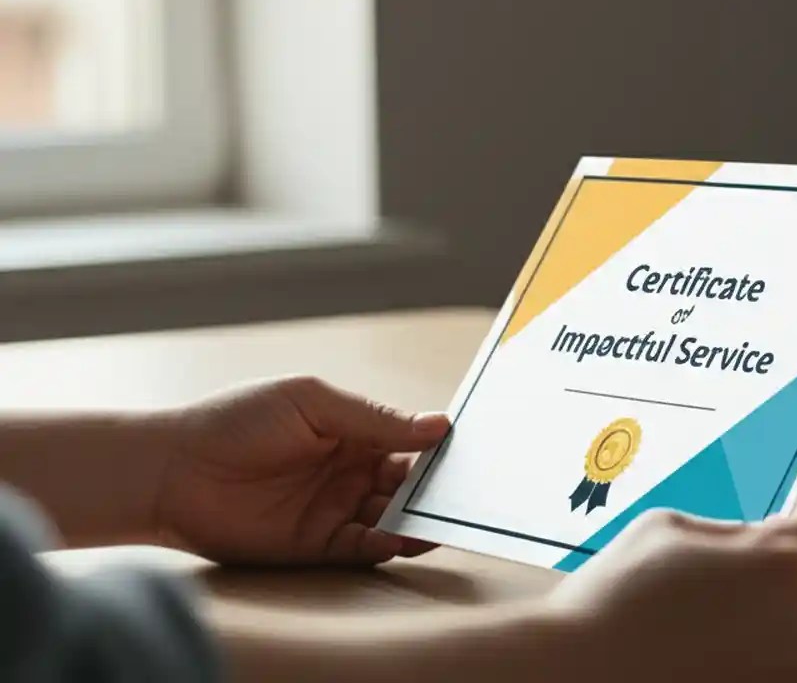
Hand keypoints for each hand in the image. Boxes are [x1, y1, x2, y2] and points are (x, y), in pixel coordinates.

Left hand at [154, 376, 446, 564]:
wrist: (172, 469)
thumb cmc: (236, 421)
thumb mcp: (312, 403)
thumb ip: (375, 418)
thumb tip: (439, 425)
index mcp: (353, 432)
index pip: (409, 441)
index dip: (437, 447)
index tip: (467, 451)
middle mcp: (350, 472)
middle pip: (408, 484)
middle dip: (435, 488)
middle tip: (464, 492)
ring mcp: (334, 509)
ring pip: (392, 518)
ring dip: (418, 520)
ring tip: (440, 520)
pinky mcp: (316, 545)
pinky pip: (362, 549)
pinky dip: (386, 545)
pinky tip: (399, 538)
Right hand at [548, 469, 796, 682]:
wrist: (577, 675)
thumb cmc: (612, 607)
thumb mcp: (670, 530)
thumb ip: (727, 531)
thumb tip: (749, 541)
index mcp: (784, 566)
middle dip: (787, 567)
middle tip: (739, 560)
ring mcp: (793, 675)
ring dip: (773, 615)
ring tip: (710, 611)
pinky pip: (780, 667)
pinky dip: (757, 653)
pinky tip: (708, 646)